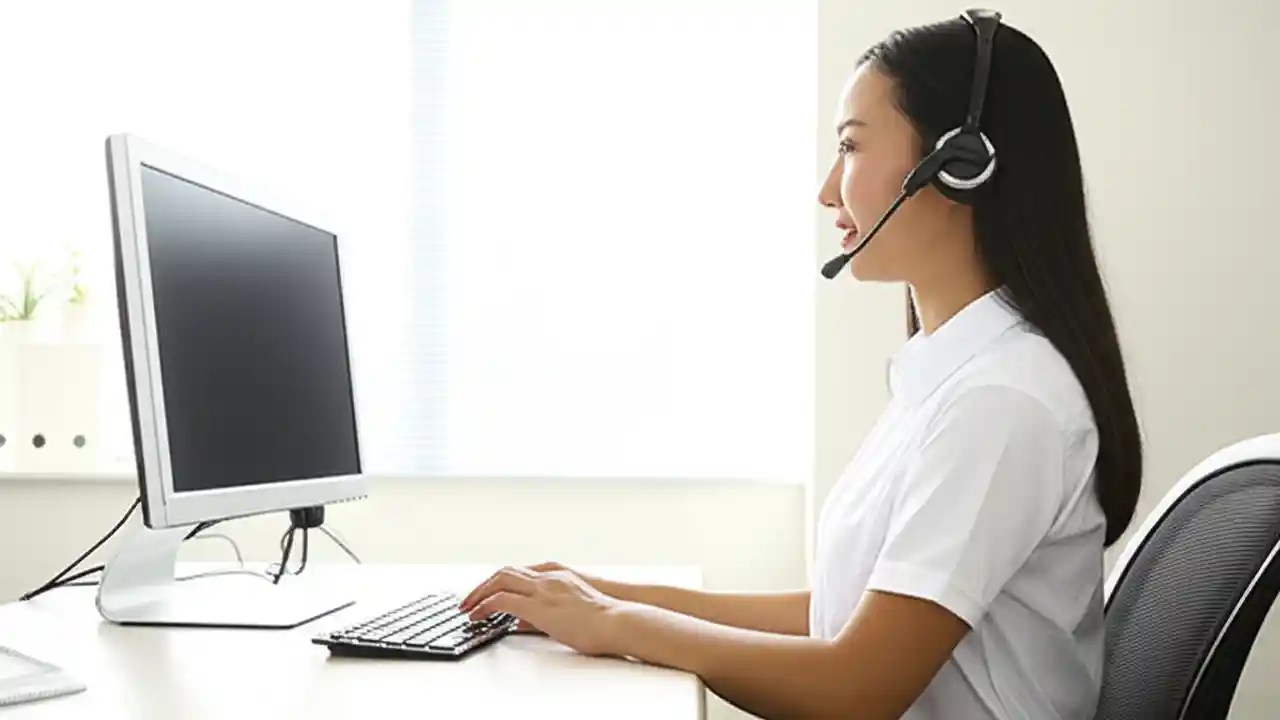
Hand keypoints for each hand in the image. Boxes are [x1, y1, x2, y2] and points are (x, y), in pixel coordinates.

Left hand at [461, 562, 600, 633]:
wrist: (619, 620)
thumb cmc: (604, 617)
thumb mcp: (571, 607)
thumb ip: (546, 609)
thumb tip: (522, 621)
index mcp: (557, 574)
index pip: (519, 571)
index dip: (500, 581)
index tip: (488, 591)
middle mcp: (548, 576)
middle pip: (505, 571)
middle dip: (484, 584)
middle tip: (470, 599)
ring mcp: (543, 589)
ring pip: (500, 581)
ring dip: (480, 592)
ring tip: (468, 606)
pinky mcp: (539, 606)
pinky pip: (503, 600)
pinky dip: (486, 605)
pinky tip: (478, 615)